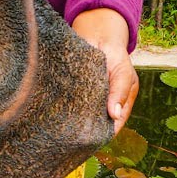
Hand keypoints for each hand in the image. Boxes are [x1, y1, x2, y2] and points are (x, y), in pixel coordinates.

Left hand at [70, 7, 135, 134]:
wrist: (98, 35)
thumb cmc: (115, 56)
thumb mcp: (123, 73)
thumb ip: (119, 92)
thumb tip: (114, 115)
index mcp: (119, 104)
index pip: (112, 125)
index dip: (103, 134)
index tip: (91, 142)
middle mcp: (102, 103)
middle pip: (94, 123)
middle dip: (85, 131)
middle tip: (72, 140)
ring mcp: (87, 97)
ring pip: (79, 114)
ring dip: (72, 120)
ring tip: (61, 130)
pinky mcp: (73, 88)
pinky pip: (67, 100)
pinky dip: (62, 105)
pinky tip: (53, 111)